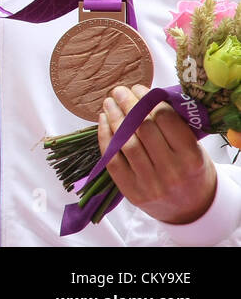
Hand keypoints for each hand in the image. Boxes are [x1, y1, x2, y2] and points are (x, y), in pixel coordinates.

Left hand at [98, 84, 216, 224]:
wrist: (192, 209)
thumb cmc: (191, 170)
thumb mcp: (194, 148)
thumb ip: (174, 126)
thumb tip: (144, 95)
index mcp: (191, 157)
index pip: (165, 119)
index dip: (148, 99)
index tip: (138, 88)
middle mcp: (171, 172)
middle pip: (142, 128)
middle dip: (127, 104)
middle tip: (118, 90)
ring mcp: (150, 183)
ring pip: (125, 142)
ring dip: (113, 117)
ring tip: (108, 103)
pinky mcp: (131, 191)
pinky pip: (112, 159)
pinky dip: (105, 137)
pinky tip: (103, 121)